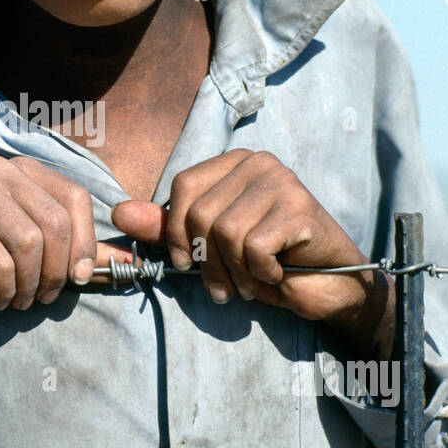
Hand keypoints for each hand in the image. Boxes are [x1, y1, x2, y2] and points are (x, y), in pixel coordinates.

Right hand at [0, 156, 133, 324]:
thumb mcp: (41, 252)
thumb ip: (82, 253)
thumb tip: (132, 263)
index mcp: (30, 171)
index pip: (76, 199)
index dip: (85, 243)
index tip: (80, 278)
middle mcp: (5, 172)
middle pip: (54, 223)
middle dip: (56, 270)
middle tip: (45, 296)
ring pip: (29, 242)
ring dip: (30, 283)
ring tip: (20, 298)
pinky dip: (5, 289)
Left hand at [111, 149, 394, 357]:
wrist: (329, 285)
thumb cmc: (268, 262)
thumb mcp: (210, 246)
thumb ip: (167, 228)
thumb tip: (118, 212)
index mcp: (233, 163)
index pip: (182, 187)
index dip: (176, 233)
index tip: (187, 263)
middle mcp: (258, 162)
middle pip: (201, 213)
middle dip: (208, 261)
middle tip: (226, 285)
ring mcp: (283, 182)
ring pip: (226, 232)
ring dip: (234, 272)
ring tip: (251, 281)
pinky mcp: (301, 208)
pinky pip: (253, 246)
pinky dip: (259, 272)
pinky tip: (277, 273)